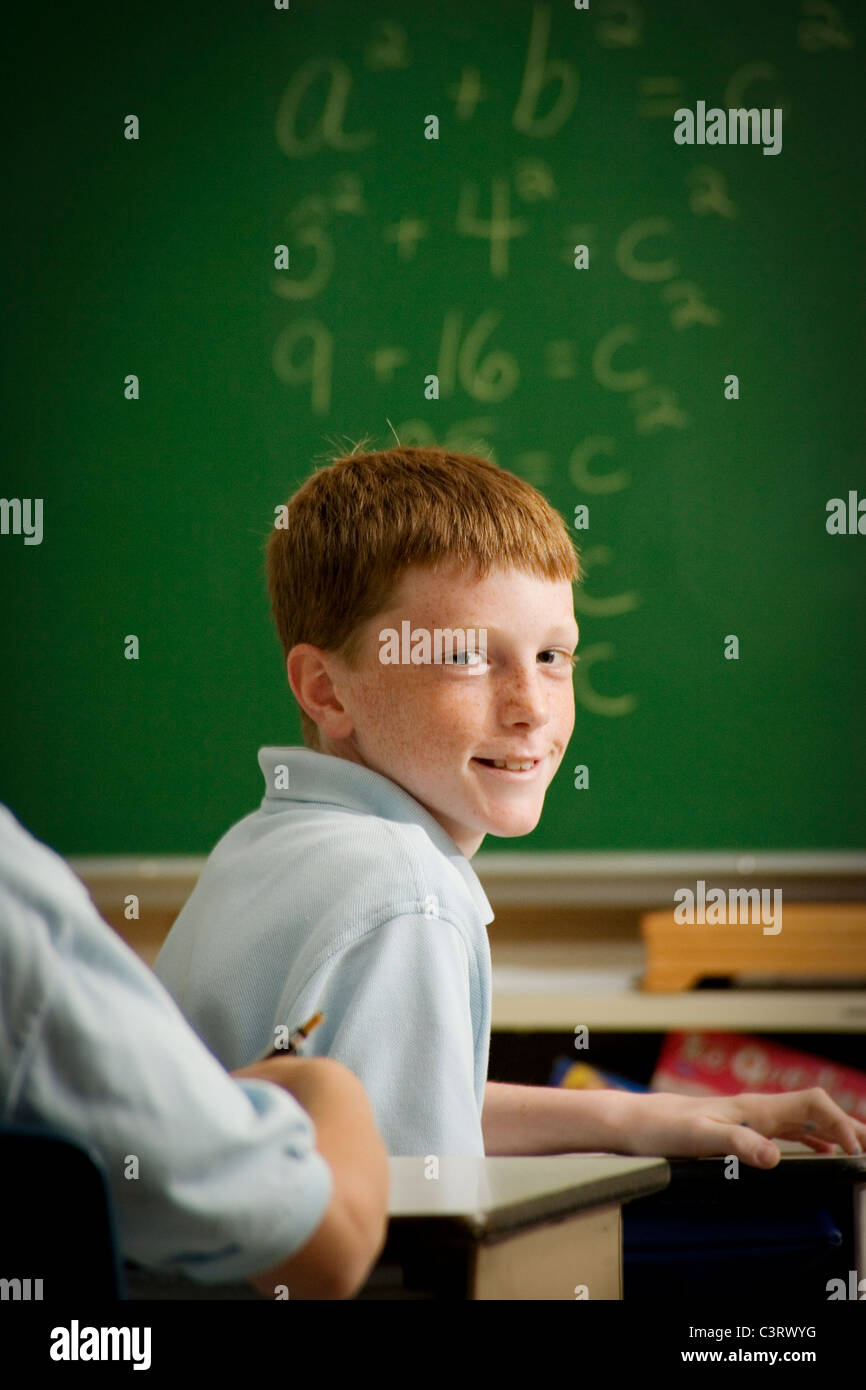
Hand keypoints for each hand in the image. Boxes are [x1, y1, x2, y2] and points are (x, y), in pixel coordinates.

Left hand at [615, 1087, 865, 1168]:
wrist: (634, 1122)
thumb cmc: (663, 1127)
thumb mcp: (701, 1138)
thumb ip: (738, 1144)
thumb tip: (775, 1157)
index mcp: (755, 1108)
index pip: (813, 1103)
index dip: (840, 1121)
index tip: (855, 1149)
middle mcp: (756, 1109)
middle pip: (815, 1110)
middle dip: (846, 1126)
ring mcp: (749, 1117)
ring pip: (804, 1120)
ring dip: (833, 1133)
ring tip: (856, 1152)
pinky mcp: (739, 1128)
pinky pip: (787, 1131)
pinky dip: (811, 1140)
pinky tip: (818, 1153)